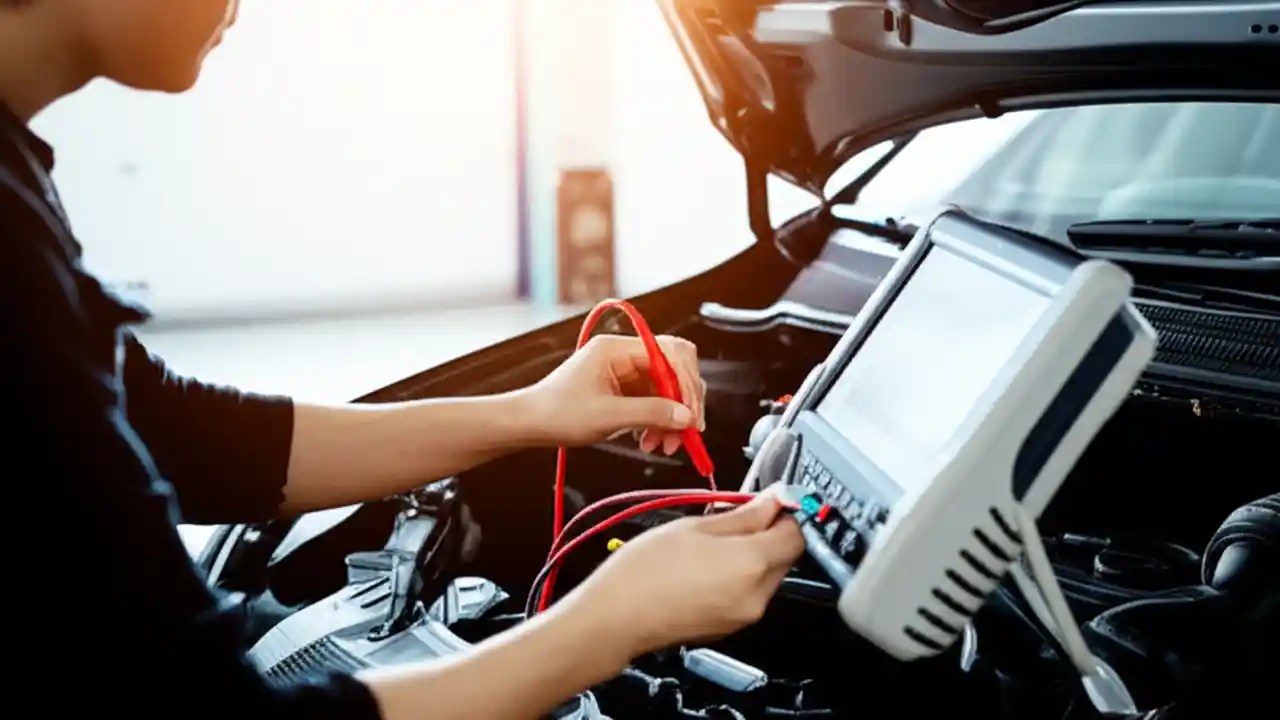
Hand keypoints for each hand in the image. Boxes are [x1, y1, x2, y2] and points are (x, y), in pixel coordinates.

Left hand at [525, 334, 705, 452]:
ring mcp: (625, 372)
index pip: (669, 354)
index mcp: (616, 349)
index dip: (686, 383)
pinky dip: (658, 423)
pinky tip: (651, 441)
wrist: (531, 425)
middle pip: (674, 369)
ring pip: (667, 390)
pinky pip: (654, 402)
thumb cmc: (557, 413)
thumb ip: (651, 413)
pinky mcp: (624, 390)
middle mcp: (624, 355)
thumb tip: (686, 416)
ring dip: (671, 418)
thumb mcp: (608, 416)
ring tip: (665, 445)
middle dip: (683, 401)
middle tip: (689, 430)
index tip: (692, 413)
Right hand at [561, 490, 804, 657]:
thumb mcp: (695, 526)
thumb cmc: (645, 570)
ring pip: (768, 574)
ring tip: (714, 542)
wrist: (615, 619)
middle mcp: (757, 594)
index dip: (788, 512)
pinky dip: (740, 576)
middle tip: (737, 515)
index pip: (798, 534)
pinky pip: (749, 593)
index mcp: (751, 562)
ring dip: (754, 554)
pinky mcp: (731, 627)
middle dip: (769, 533)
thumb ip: (743, 515)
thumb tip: (774, 502)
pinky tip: (707, 567)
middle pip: (786, 555)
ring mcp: (745, 615)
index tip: (772, 499)